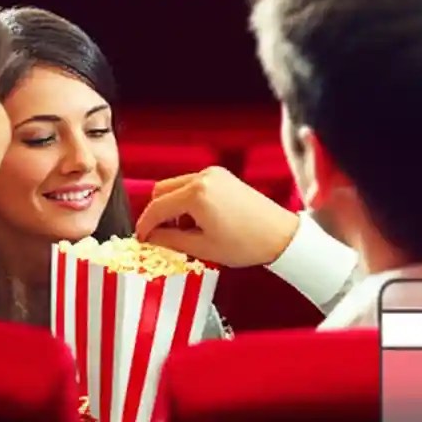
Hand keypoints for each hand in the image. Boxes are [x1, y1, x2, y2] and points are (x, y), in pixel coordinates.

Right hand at [134, 166, 299, 267]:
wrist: (280, 236)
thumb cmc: (247, 243)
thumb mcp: (202, 247)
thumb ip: (170, 240)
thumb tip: (151, 238)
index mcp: (196, 194)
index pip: (157, 207)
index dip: (145, 225)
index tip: (141, 238)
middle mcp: (203, 177)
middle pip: (162, 191)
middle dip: (157, 213)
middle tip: (158, 235)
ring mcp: (214, 174)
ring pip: (177, 187)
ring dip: (173, 207)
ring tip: (183, 232)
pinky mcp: (223, 177)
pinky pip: (193, 185)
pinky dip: (187, 201)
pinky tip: (197, 222)